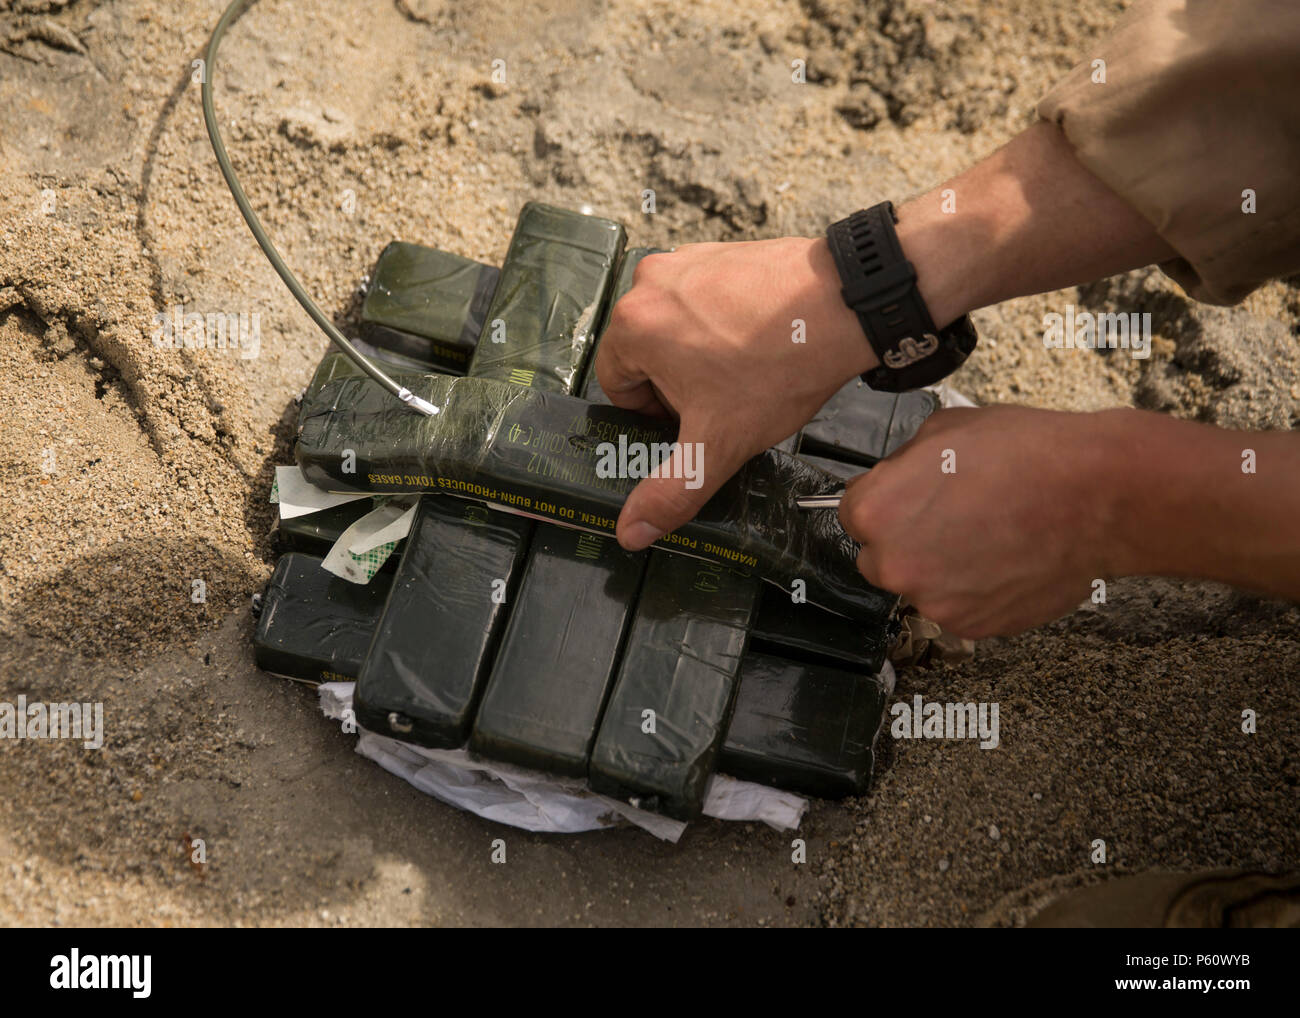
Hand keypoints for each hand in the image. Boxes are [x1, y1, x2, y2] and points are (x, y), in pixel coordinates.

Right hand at [594, 236, 874, 549]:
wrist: (846, 305)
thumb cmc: (780, 366)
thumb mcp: (719, 442)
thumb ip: (670, 490)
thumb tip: (630, 531)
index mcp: (632, 325)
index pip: (616, 385)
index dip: (653, 415)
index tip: (692, 421)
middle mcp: (650, 282)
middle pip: (645, 354)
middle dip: (678, 384)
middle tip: (724, 401)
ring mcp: (688, 260)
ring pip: (675, 327)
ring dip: (700, 354)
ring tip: (746, 373)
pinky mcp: (722, 250)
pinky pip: (705, 299)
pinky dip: (723, 324)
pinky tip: (760, 344)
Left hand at [838, 405, 1120, 638]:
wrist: (1096, 495)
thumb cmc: (1027, 455)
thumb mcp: (944, 430)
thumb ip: (904, 463)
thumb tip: (898, 477)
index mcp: (876, 512)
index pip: (850, 513)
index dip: (883, 501)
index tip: (906, 498)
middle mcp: (895, 564)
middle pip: (879, 557)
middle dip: (905, 539)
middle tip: (950, 517)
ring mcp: (934, 601)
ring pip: (921, 585)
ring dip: (941, 567)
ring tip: (987, 535)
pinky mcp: (973, 626)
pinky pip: (959, 606)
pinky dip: (975, 589)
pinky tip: (1005, 557)